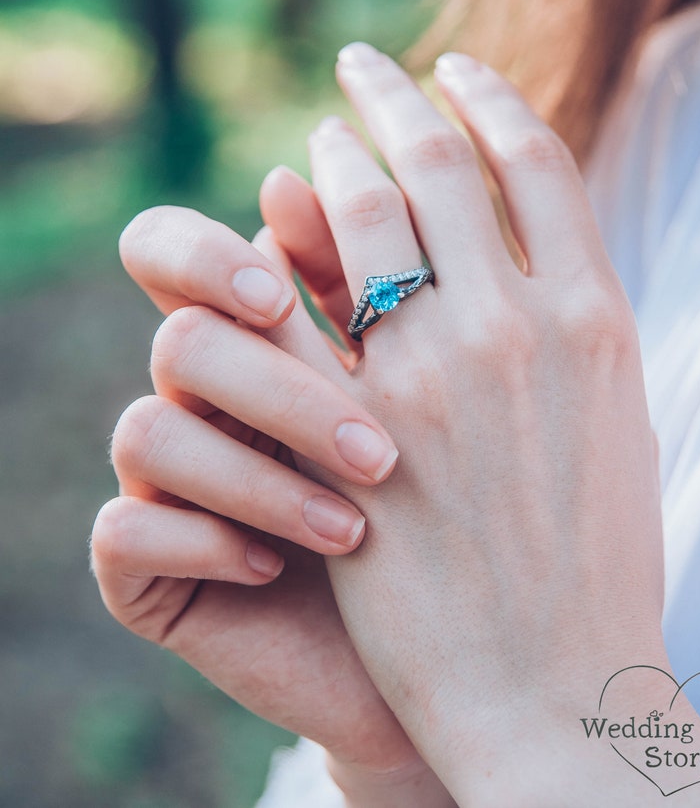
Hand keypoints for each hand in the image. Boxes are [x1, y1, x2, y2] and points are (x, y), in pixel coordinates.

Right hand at [92, 191, 454, 805]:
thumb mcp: (419, 392)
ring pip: (147, 430)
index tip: (284, 297)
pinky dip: (206, 542)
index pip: (174, 254)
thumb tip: (284, 173)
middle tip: (373, 446)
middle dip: (274, 387)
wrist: (454, 647)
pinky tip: (282, 567)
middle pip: (180, 339)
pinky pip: (124, 533)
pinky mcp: (149, 571)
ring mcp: (169, 487)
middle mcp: (204, 404)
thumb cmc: (450, 507)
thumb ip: (361, 285)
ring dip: (259, 478)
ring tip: (361, 525)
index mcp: (255, 345)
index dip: (203, 255)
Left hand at [259, 45, 699, 804]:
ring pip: (363, 215)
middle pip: (440, 166)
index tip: (454, 72)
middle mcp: (517, 327)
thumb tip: (520, 250)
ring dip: (335, 158)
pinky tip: (271, 217)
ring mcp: (431, 376)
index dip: (488, 100)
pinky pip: (301, 305)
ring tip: (321, 134)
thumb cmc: (598, 563)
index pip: (537, 162)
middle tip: (365, 71)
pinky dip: (284, 247)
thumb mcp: (615, 420)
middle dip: (395, 100)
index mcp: (598, 319)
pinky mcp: (353, 433)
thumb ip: (574, 326)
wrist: (556, 686)